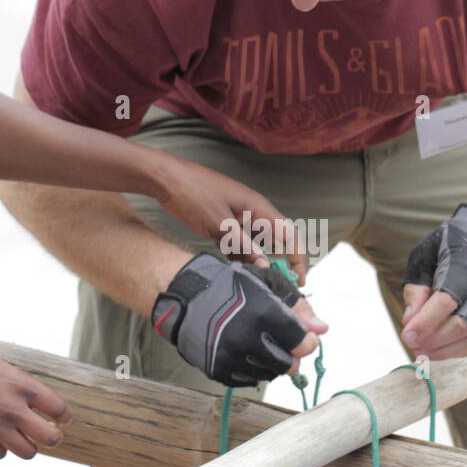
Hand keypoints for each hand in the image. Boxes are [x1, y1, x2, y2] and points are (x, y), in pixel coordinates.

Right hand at [0, 345, 71, 459]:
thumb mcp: (2, 368)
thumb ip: (22, 387)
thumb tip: (40, 407)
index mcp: (22, 385)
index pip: (59, 409)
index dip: (64, 417)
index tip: (61, 420)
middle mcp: (13, 408)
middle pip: (50, 438)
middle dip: (53, 438)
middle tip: (49, 435)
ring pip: (28, 452)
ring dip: (28, 446)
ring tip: (21, 438)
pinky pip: (0, 454)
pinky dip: (1, 448)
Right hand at [151, 254, 326, 386]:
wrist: (186, 297)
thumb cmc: (229, 286)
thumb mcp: (268, 284)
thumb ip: (298, 306)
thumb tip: (322, 329)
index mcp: (263, 314)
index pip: (301, 343)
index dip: (308, 342)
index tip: (305, 338)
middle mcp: (246, 339)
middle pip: (288, 365)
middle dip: (292, 355)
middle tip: (285, 344)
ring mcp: (230, 357)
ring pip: (269, 374)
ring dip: (273, 363)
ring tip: (264, 345)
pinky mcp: (217, 370)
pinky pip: (248, 381)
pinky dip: (254, 370)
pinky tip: (249, 353)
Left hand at [153, 155, 309, 283]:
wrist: (167, 180)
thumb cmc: (194, 193)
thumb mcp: (220, 224)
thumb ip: (244, 246)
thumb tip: (265, 266)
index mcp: (258, 208)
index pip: (289, 235)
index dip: (297, 258)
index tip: (299, 280)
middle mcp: (253, 213)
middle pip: (277, 241)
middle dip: (281, 263)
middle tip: (280, 287)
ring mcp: (238, 219)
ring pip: (257, 246)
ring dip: (258, 263)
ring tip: (258, 284)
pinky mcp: (224, 226)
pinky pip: (239, 246)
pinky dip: (240, 259)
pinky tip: (236, 273)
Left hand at [400, 204, 466, 361]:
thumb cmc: (452, 246)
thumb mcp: (425, 254)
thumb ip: (416, 287)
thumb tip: (409, 321)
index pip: (447, 300)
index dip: (426, 322)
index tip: (407, 335)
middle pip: (462, 324)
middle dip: (433, 340)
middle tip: (411, 343)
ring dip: (445, 350)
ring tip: (422, 351)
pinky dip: (458, 350)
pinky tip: (439, 349)